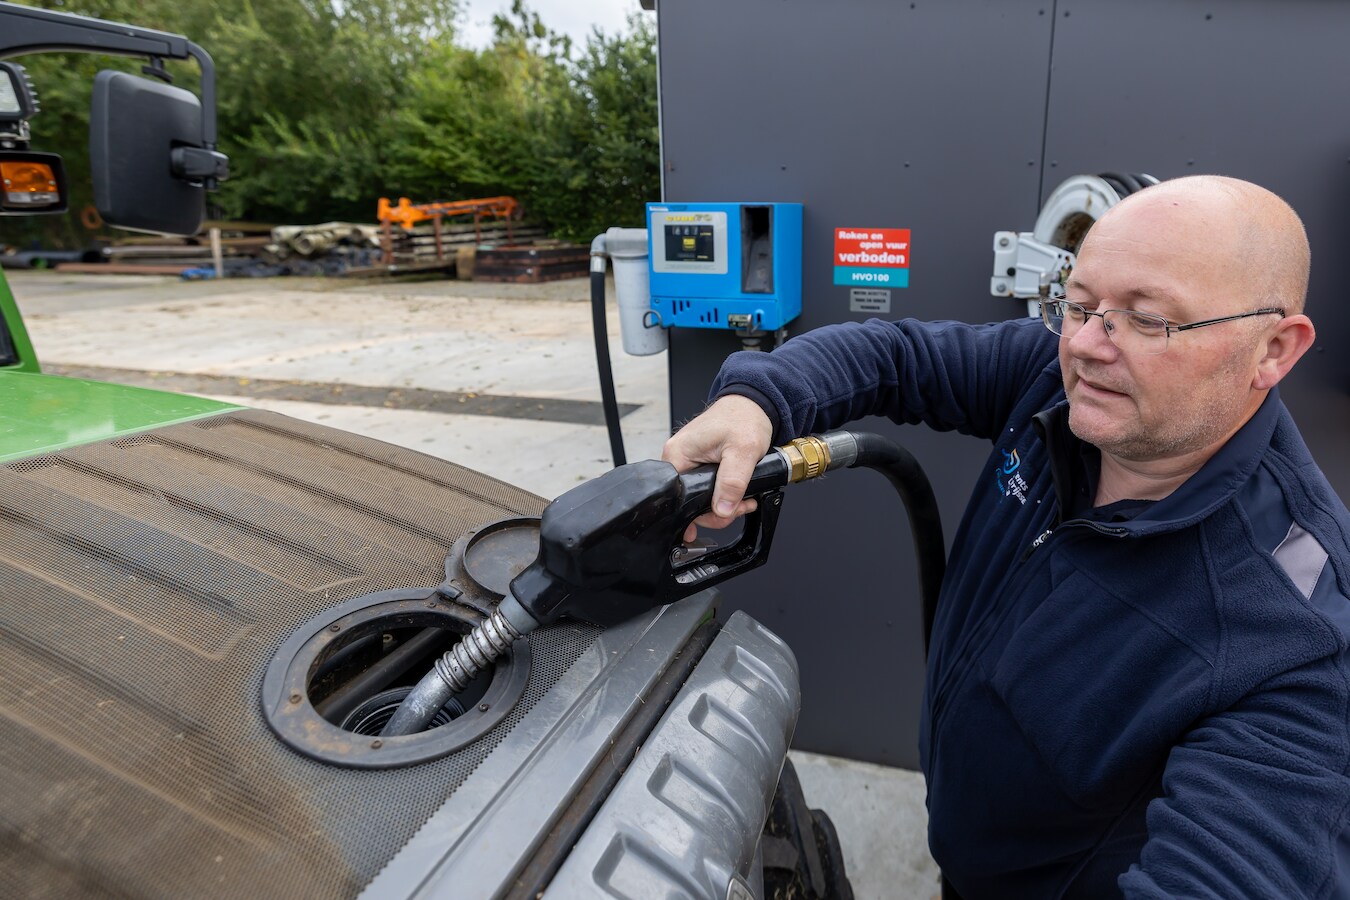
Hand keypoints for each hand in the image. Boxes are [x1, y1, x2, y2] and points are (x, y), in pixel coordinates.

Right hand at [662, 395, 773, 542]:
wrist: (753, 405)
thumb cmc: (743, 418)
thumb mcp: (743, 451)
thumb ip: (732, 482)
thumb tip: (722, 510)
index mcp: (678, 454)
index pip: (680, 497)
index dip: (700, 513)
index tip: (722, 517)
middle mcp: (678, 458)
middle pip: (691, 501)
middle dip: (719, 510)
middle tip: (742, 505)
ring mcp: (688, 461)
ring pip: (701, 496)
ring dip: (725, 503)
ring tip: (745, 498)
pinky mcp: (699, 463)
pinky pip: (707, 488)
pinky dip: (724, 494)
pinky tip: (739, 493)